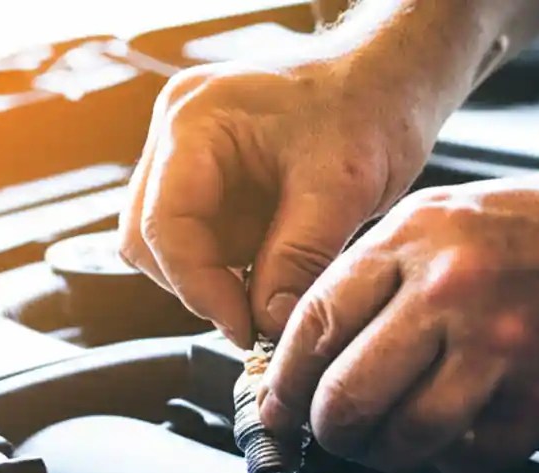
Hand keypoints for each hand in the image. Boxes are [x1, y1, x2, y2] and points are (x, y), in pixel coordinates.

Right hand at [118, 57, 435, 344]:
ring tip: (269, 303)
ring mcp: (187, 158)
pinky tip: (270, 281)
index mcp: (195, 120)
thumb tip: (266, 324)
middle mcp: (176, 135)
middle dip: (197, 287)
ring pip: (165, 246)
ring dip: (209, 283)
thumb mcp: (344, 187)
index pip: (163, 223)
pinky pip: (196, 241)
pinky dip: (225, 272)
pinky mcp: (208, 182)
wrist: (391, 80)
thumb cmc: (371, 109)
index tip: (244, 328)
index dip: (198, 287)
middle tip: (255, 324)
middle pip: (147, 237)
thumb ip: (299, 257)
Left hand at [258, 165, 538, 472]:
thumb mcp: (454, 218)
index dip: (285, 382)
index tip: (280, 409)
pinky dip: (456, 459)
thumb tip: (320, 351)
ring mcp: (500, 346)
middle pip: (346, 395)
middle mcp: (449, 288)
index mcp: (416, 237)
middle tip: (338, 437)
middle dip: (330, 432)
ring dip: (390, 455)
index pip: (312, 323)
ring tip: (399, 442)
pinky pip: (471, 457)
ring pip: (403, 438)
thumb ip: (384, 277)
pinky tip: (466, 434)